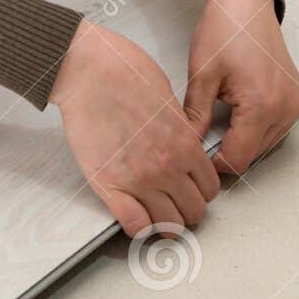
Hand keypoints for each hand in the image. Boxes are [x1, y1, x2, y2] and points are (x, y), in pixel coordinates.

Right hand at [50, 19, 220, 238]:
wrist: (88, 71)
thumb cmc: (124, 72)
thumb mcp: (168, 97)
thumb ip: (180, 128)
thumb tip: (183, 143)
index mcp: (186, 143)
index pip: (210, 187)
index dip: (201, 191)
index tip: (191, 189)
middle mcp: (168, 166)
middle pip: (194, 212)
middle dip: (186, 210)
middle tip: (174, 204)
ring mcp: (139, 179)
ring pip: (169, 225)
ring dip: (165, 223)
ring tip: (156, 215)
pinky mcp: (109, 185)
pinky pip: (135, 225)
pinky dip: (138, 227)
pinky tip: (134, 216)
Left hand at [182, 0, 298, 176]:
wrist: (246, 2)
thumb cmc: (226, 29)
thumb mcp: (202, 75)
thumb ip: (195, 117)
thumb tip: (187, 146)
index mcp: (262, 106)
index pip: (239, 158)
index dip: (215, 164)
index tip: (198, 157)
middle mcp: (285, 108)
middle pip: (254, 154)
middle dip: (228, 151)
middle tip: (204, 136)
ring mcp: (295, 103)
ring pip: (266, 143)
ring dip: (244, 140)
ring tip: (222, 120)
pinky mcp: (298, 97)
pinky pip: (277, 127)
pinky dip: (258, 128)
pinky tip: (240, 112)